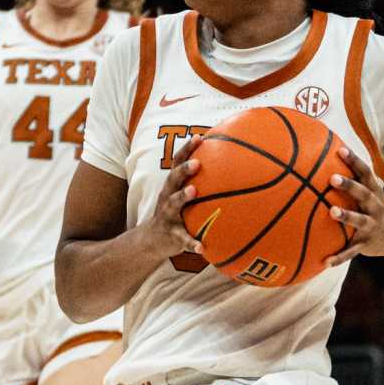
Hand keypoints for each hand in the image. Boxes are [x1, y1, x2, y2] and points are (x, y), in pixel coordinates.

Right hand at [136, 136, 202, 257]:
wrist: (151, 240)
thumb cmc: (175, 214)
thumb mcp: (183, 198)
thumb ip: (201, 185)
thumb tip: (232, 172)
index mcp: (173, 186)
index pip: (178, 163)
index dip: (187, 149)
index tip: (199, 137)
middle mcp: (168, 197)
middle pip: (173, 178)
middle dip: (184, 169)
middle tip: (198, 162)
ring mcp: (168, 216)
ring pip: (173, 204)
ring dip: (183, 196)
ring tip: (194, 191)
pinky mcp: (171, 235)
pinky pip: (183, 239)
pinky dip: (192, 243)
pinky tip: (202, 248)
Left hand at [324, 147, 383, 265]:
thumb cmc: (375, 209)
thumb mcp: (370, 193)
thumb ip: (353, 179)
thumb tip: (325, 160)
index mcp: (374, 192)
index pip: (365, 172)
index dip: (354, 160)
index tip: (340, 149)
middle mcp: (375, 207)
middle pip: (364, 194)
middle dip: (350, 185)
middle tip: (333, 178)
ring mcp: (371, 226)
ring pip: (359, 220)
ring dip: (346, 216)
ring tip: (332, 212)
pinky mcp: (366, 244)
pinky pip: (352, 251)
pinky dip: (339, 257)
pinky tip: (325, 262)